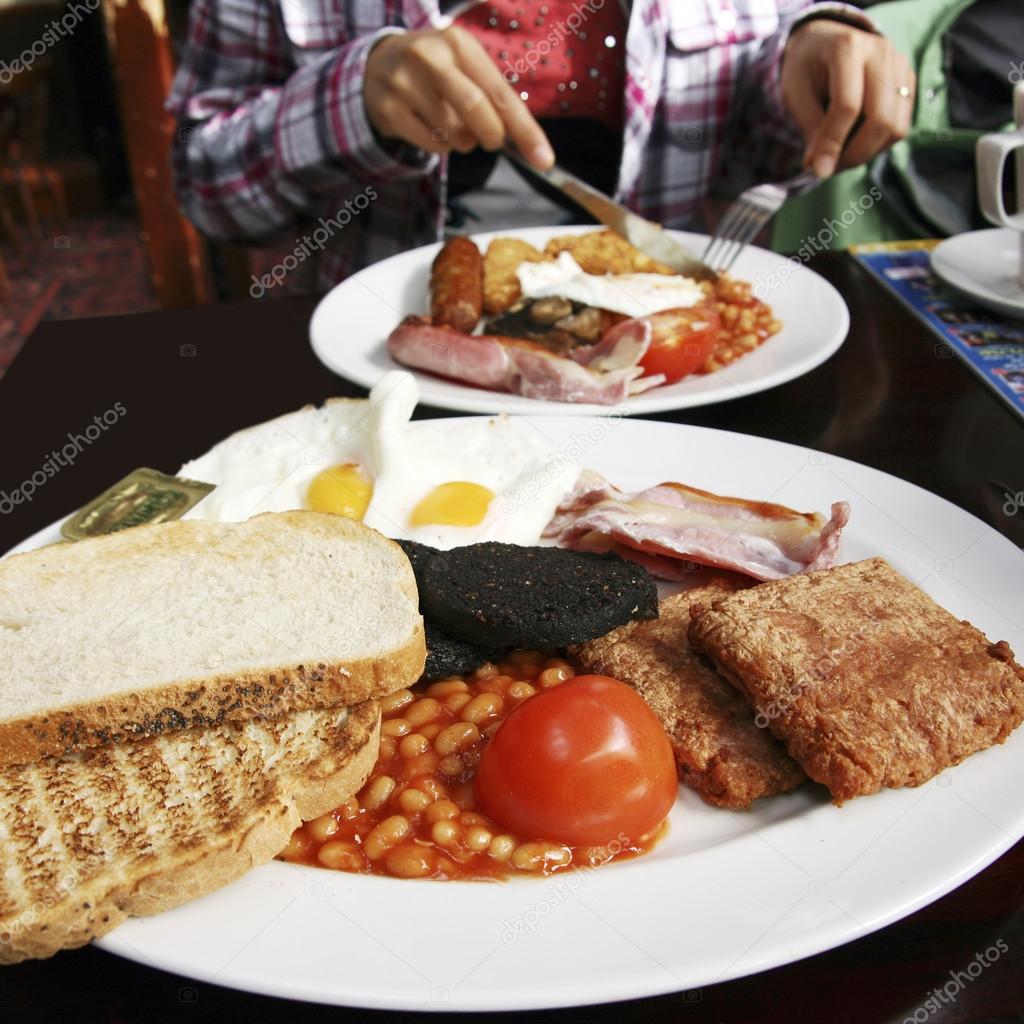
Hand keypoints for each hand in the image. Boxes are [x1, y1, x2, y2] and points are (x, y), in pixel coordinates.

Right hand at [364, 26, 554, 168]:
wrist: (378, 64)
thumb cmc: (437, 72)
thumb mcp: (466, 68)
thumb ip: (495, 99)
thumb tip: (528, 143)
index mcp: (459, 44)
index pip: (501, 93)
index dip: (525, 130)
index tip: (544, 160)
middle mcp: (429, 56)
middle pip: (474, 108)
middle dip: (491, 135)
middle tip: (490, 141)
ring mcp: (403, 81)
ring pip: (452, 132)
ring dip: (462, 141)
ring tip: (453, 126)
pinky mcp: (387, 107)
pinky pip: (430, 144)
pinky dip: (441, 146)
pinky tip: (433, 129)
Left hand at [782, 20, 914, 177]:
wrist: (826, 43)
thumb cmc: (807, 69)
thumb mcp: (796, 95)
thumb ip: (812, 129)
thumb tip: (822, 168)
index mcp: (848, 47)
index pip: (848, 105)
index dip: (833, 143)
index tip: (818, 171)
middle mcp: (881, 52)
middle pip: (880, 119)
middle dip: (854, 154)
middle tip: (829, 168)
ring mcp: (900, 65)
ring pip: (895, 127)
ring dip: (867, 153)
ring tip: (839, 157)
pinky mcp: (908, 81)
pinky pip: (900, 126)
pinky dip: (878, 144)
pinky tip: (855, 144)